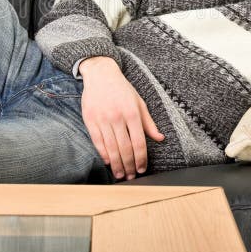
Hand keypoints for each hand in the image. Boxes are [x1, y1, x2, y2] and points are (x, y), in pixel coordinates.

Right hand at [79, 56, 164, 179]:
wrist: (101, 74)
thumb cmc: (122, 89)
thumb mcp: (139, 102)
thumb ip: (148, 122)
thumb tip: (160, 138)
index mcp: (132, 113)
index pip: (139, 142)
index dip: (141, 159)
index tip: (142, 169)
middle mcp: (117, 117)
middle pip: (125, 148)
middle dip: (129, 165)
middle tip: (131, 177)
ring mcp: (103, 119)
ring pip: (111, 148)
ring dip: (117, 164)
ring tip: (120, 174)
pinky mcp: (90, 119)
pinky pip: (97, 141)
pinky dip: (104, 154)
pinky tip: (108, 162)